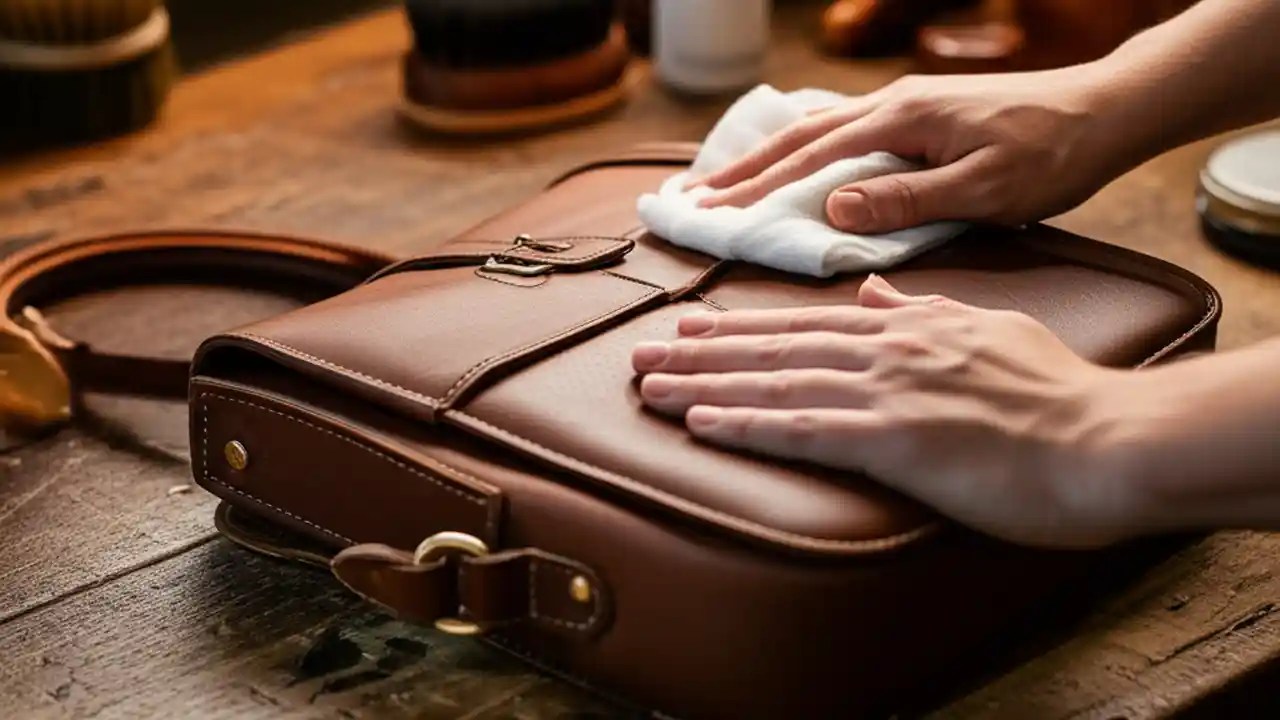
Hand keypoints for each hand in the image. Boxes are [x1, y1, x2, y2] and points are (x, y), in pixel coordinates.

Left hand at [631, 276, 1136, 548]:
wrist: (1109, 439)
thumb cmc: (1060, 397)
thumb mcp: (990, 331)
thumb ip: (927, 312)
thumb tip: (877, 295)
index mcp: (909, 328)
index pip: (806, 325)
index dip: (741, 328)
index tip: (691, 327)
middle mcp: (887, 350)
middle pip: (774, 348)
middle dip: (701, 352)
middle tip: (640, 354)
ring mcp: (888, 391)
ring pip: (774, 384)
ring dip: (704, 386)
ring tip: (648, 386)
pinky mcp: (895, 438)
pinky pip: (804, 430)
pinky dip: (747, 425)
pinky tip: (702, 423)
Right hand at [690, 66, 1134, 233]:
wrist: (1104, 112)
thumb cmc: (1050, 157)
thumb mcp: (982, 189)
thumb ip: (905, 200)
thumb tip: (830, 208)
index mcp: (901, 122)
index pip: (810, 157)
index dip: (756, 186)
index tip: (710, 211)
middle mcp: (894, 104)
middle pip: (800, 135)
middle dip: (744, 167)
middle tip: (694, 195)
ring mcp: (907, 104)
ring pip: (819, 127)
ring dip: (769, 155)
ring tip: (729, 178)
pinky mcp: (922, 112)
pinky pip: (846, 125)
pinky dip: (807, 144)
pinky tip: (797, 155)